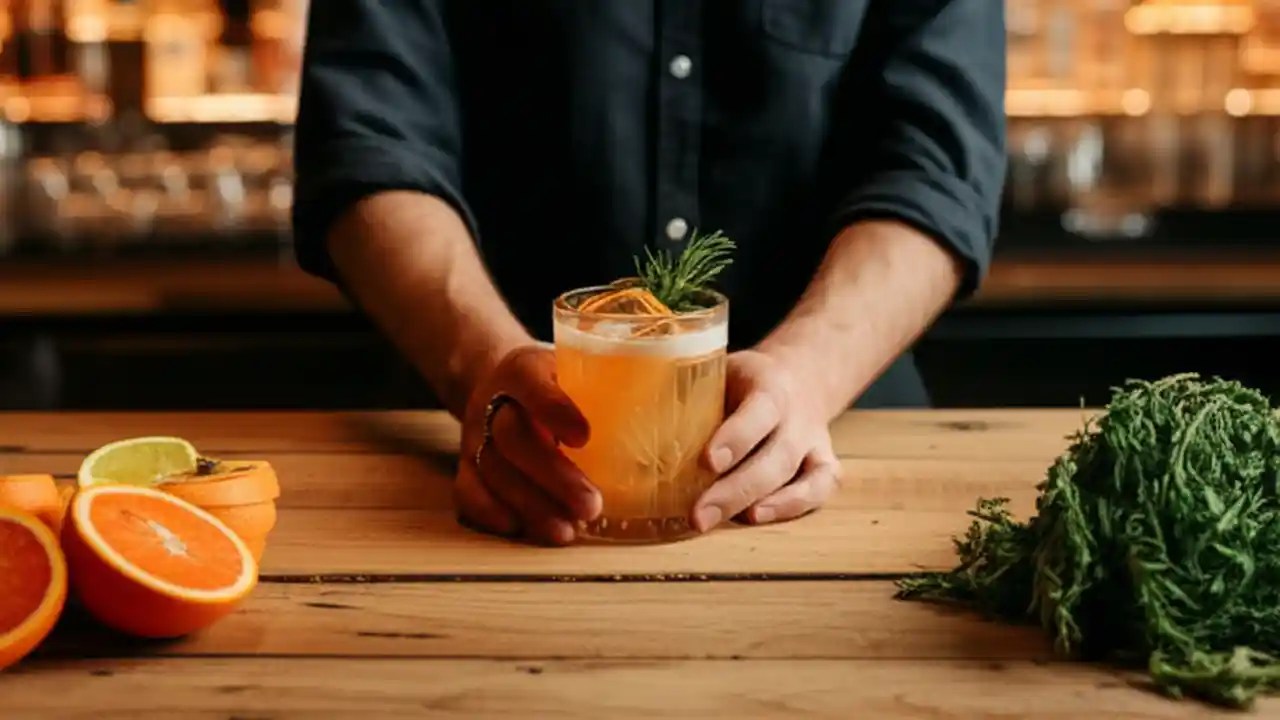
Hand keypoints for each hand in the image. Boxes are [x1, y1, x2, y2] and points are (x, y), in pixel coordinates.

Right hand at [455, 345, 601, 544]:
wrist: (499, 381)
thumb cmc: (559, 381)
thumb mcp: (579, 367)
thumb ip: (614, 383)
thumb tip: (690, 403)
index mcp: (523, 370)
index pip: (532, 385)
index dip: (554, 410)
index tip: (585, 436)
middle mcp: (494, 401)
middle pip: (512, 437)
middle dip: (552, 476)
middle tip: (592, 505)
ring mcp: (475, 436)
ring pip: (492, 471)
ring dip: (530, 505)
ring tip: (568, 531)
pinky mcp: (466, 467)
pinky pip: (469, 493)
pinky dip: (493, 514)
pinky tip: (522, 530)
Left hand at [692, 349, 840, 530]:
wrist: (798, 376)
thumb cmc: (741, 381)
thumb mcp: (718, 372)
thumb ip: (689, 395)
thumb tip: (632, 427)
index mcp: (769, 385)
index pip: (759, 412)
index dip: (736, 437)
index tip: (706, 462)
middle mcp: (797, 416)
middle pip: (776, 457)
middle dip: (737, 490)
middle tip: (698, 515)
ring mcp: (814, 442)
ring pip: (803, 477)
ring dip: (766, 505)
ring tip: (726, 522)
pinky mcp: (824, 463)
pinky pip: (820, 489)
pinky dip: (794, 507)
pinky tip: (757, 518)